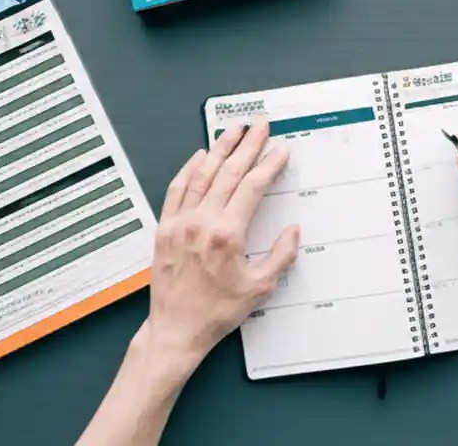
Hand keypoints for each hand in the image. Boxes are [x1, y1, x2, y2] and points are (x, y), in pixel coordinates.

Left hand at [139, 121, 299, 379]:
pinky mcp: (164, 229)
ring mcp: (180, 223)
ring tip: (232, 130)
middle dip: (247, 146)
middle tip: (259, 126)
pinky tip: (199, 156)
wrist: (176, 329)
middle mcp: (202, 223)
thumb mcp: (260, 288)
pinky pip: (176, 190)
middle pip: (228, 173)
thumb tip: (293, 231)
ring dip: (219, 149)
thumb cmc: (217, 312)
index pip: (252, 188)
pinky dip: (189, 170)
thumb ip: (280, 256)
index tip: (280, 150)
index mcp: (227, 235)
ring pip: (202, 175)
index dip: (269, 165)